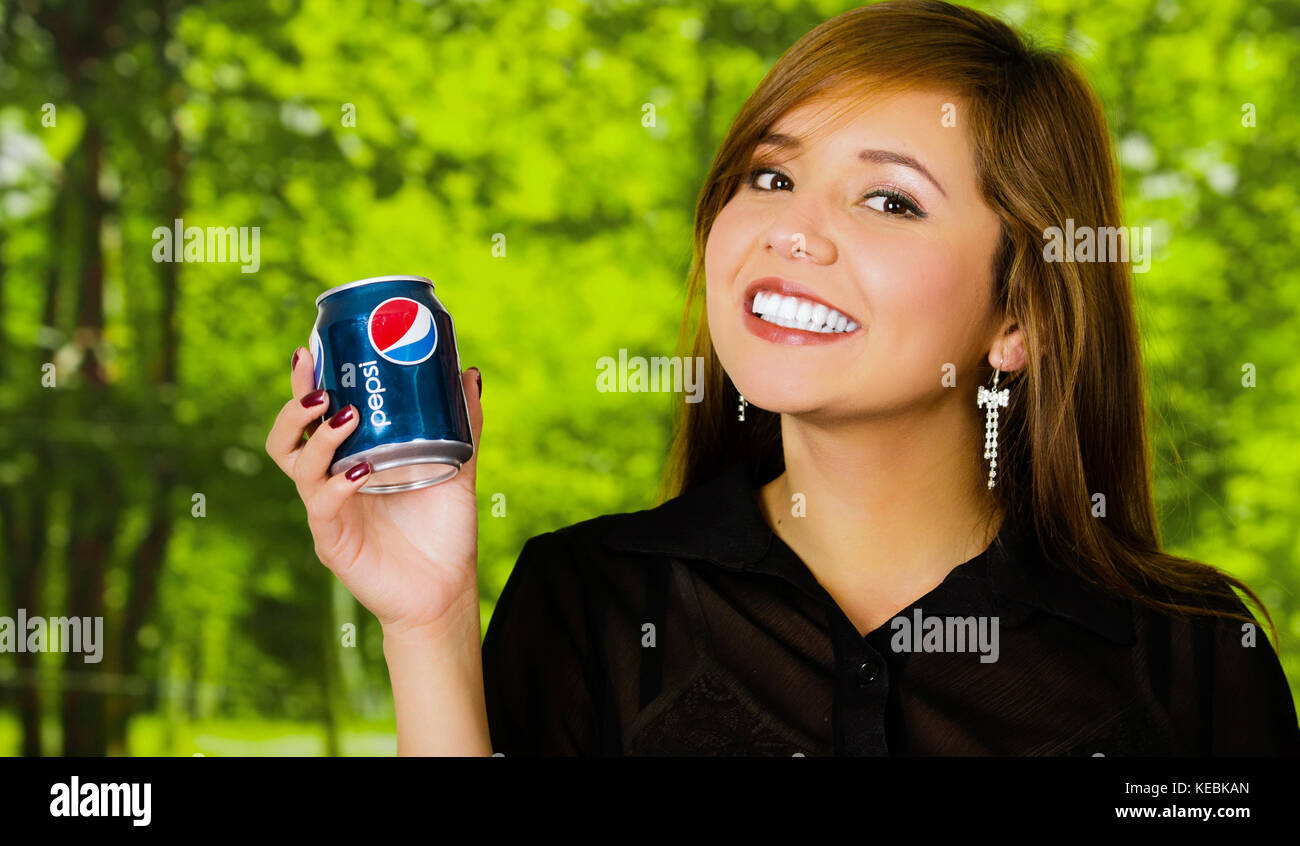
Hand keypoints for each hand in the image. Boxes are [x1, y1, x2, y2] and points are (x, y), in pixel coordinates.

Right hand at [265, 347, 484, 636]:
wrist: (447, 591)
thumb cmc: (444, 532)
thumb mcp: (457, 467)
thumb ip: (463, 424)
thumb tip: (469, 373)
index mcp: (350, 461)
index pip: (314, 417)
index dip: (305, 385)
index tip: (311, 349)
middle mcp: (330, 483)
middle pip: (287, 439)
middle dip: (295, 407)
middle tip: (320, 386)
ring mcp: (328, 513)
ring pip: (297, 468)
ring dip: (317, 438)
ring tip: (344, 416)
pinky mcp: (334, 542)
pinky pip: (322, 507)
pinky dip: (338, 484)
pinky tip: (360, 470)